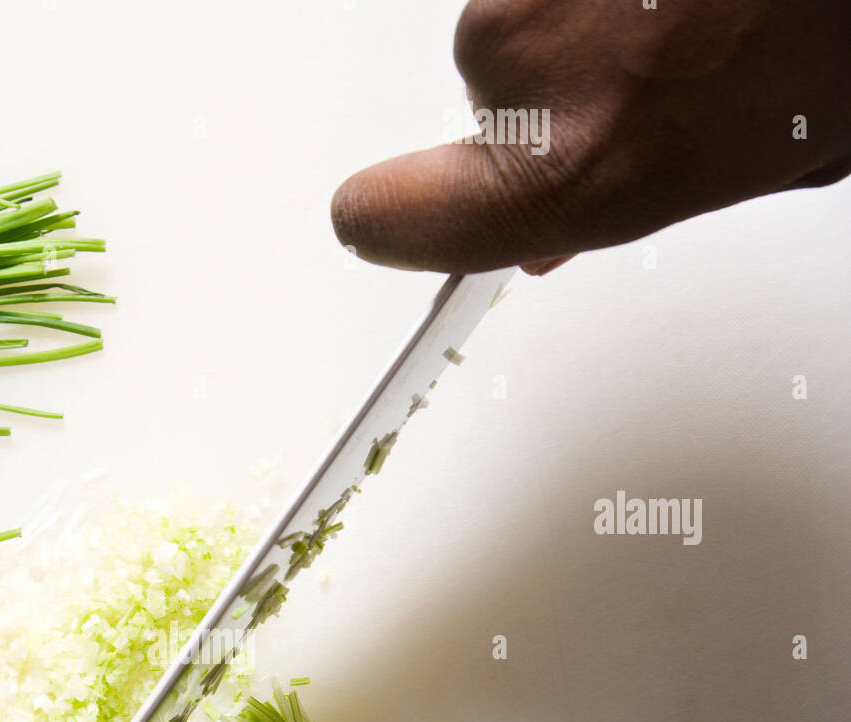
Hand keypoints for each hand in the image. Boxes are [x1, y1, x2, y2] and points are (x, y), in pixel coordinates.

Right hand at [331, 0, 850, 272]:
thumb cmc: (828, 28)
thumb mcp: (736, 161)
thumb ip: (620, 202)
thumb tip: (557, 227)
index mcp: (565, 170)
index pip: (392, 218)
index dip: (391, 218)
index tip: (387, 220)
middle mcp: (518, 69)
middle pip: (487, 93)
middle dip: (559, 84)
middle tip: (657, 63)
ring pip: (526, 8)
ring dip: (598, 8)